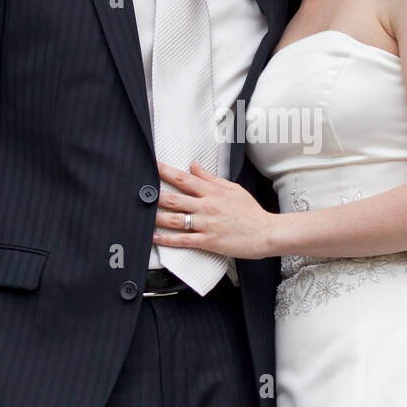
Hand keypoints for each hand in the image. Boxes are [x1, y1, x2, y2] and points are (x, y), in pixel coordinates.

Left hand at [153, 161, 275, 258]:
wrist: (266, 232)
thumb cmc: (251, 212)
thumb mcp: (232, 188)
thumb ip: (211, 178)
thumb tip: (194, 166)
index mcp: (212, 191)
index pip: (184, 178)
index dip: (165, 171)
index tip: (152, 166)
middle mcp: (207, 206)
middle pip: (174, 198)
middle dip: (154, 195)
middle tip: (139, 192)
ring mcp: (207, 224)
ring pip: (175, 219)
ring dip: (156, 217)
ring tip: (142, 215)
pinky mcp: (208, 241)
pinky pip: (183, 240)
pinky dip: (167, 239)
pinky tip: (155, 237)